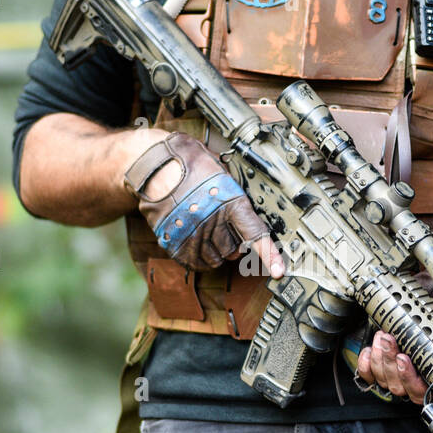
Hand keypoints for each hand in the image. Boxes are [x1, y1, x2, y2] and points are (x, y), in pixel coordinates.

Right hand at [124, 130, 283, 275]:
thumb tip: (244, 202)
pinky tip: (195, 241)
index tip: (279, 271)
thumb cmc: (187, 161)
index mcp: (229, 202)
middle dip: (233, 244)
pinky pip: (195, 263)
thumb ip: (234, 189)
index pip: (254, 233)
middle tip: (224, 229)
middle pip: (234, 250)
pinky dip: (199, 257)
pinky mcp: (175, 243)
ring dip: (216, 251)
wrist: (153, 165)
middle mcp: (212, 222)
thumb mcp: (220, 169)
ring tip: (207, 232)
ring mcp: (193, 235)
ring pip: (215, 259)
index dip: (269, 254)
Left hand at [357, 316, 432, 404]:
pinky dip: (366, 364)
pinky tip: (370, 349)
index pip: (421, 391)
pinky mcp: (380, 370)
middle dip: (389, 362)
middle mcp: (414, 381)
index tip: (405, 358)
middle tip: (389, 339)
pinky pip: (368, 376)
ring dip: (379, 358)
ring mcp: (395, 377)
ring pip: (382, 380)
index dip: (410, 378)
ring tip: (382, 336)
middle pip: (397, 386)